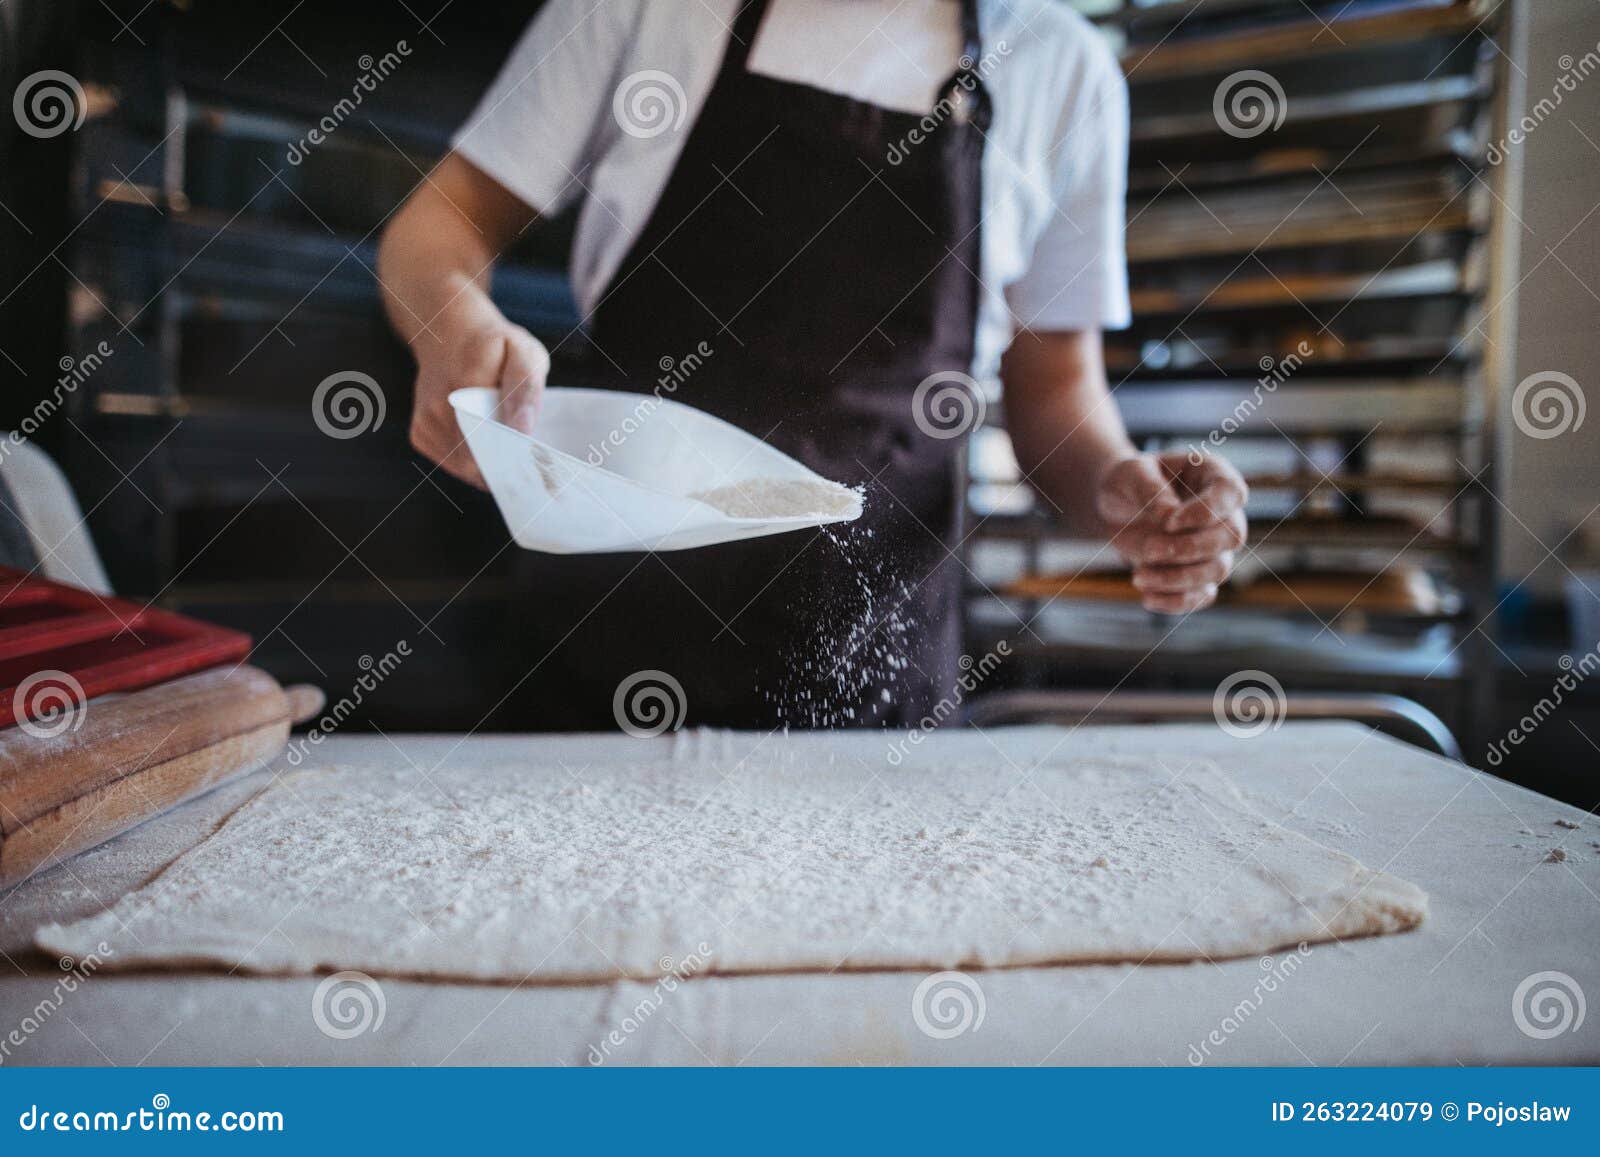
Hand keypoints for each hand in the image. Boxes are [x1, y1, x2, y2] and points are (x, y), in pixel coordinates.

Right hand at [407, 296, 548, 488]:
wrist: (448, 333)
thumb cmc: (493, 346)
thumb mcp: (523, 351)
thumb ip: (525, 387)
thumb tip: (523, 429)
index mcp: (467, 381)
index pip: (490, 438)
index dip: (513, 460)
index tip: (534, 468)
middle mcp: (439, 405)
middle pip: (475, 461)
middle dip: (504, 468)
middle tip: (530, 467)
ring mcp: (426, 421)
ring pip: (465, 468)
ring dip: (489, 467)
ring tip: (509, 450)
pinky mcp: (420, 433)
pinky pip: (453, 463)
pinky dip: (472, 462)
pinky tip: (486, 445)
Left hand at [1095, 451, 1248, 613]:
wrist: (1118, 507)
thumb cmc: (1129, 482)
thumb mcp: (1130, 473)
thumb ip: (1149, 489)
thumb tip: (1169, 516)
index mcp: (1213, 476)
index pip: (1231, 493)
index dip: (1206, 512)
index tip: (1169, 523)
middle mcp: (1224, 513)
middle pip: (1231, 536)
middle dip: (1190, 549)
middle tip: (1149, 550)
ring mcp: (1216, 546)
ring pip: (1218, 570)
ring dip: (1179, 579)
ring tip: (1138, 577)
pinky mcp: (1200, 574)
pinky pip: (1203, 596)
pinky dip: (1177, 602)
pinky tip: (1147, 598)